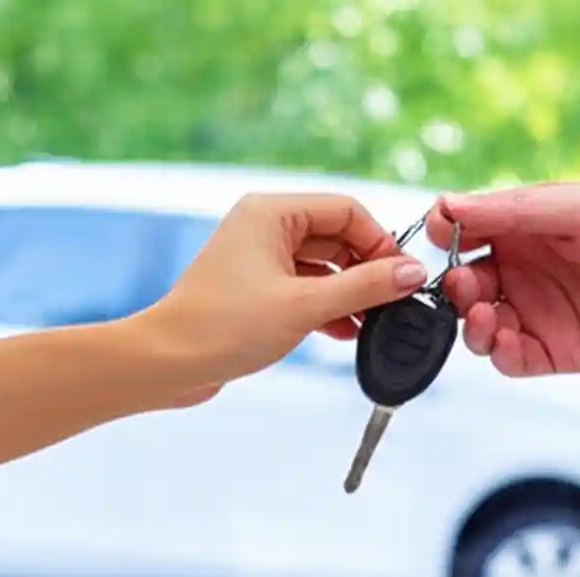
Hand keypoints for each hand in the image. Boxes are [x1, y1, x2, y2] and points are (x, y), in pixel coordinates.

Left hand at [135, 193, 428, 400]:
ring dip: (350, 293)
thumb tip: (412, 273)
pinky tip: (347, 331)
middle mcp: (264, 228)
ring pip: (324, 266)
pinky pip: (307, 288)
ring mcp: (259, 259)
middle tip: (394, 302)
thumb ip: (364, 288)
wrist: (167, 364)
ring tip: (374, 323)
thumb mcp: (305, 306)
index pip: (345, 211)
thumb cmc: (221, 327)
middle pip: (337, 237)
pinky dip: (329, 306)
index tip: (402, 276)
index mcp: (271, 213)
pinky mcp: (257, 290)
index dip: (379, 242)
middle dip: (367, 270)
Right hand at [424, 182, 579, 376]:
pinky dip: (499, 354)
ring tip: (486, 318)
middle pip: (466, 283)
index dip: (444, 237)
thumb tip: (448, 205)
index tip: (436, 240)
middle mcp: (529, 268)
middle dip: (453, 288)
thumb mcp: (579, 209)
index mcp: (529, 226)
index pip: (466, 232)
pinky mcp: (559, 351)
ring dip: (471, 324)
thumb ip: (512, 211)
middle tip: (463, 288)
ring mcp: (542, 311)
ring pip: (481, 325)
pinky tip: (507, 342)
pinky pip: (512, 359)